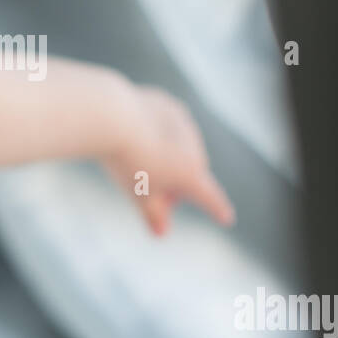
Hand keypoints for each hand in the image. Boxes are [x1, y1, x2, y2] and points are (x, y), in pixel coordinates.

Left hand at [100, 84, 235, 235]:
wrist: (111, 115)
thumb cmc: (126, 162)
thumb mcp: (138, 195)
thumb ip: (152, 215)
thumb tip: (161, 233)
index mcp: (191, 173)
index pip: (209, 197)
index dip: (217, 209)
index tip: (227, 218)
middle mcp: (194, 146)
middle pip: (190, 173)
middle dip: (176, 185)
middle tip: (154, 195)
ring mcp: (182, 122)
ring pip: (181, 146)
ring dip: (169, 158)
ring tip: (139, 162)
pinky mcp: (167, 104)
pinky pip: (167, 125)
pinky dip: (158, 134)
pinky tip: (136, 135)